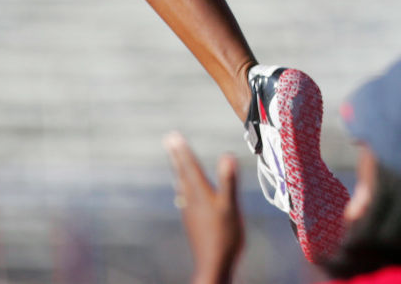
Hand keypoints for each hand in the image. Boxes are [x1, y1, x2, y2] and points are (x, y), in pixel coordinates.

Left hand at [164, 132, 243, 283]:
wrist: (214, 264)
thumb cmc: (225, 236)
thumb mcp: (231, 207)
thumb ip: (228, 181)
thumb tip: (227, 156)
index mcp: (201, 194)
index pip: (190, 167)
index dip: (183, 151)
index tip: (173, 136)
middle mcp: (192, 200)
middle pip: (183, 174)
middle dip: (177, 156)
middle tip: (170, 141)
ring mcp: (191, 211)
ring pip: (183, 185)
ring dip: (179, 170)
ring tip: (175, 161)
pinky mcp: (193, 220)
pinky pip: (185, 196)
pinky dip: (183, 186)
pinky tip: (184, 192)